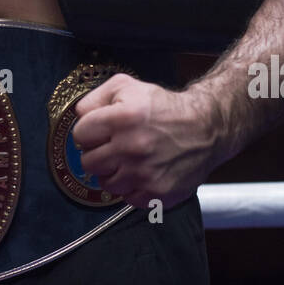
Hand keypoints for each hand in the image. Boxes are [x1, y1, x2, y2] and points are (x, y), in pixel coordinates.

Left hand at [71, 73, 219, 209]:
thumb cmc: (163, 107)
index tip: (100, 131)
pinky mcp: (157, 193)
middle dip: (97, 153)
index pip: (80, 134)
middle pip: (88, 162)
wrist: (205, 128)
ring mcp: (145, 174)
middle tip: (112, 146)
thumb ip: (95, 97)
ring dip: (113, 172)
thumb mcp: (128, 87)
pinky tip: (142, 172)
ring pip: (105, 183)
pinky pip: (127, 198)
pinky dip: (131, 187)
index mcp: (123, 118)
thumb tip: (78, 116)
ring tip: (128, 159)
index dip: (88, 131)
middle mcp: (132, 147)